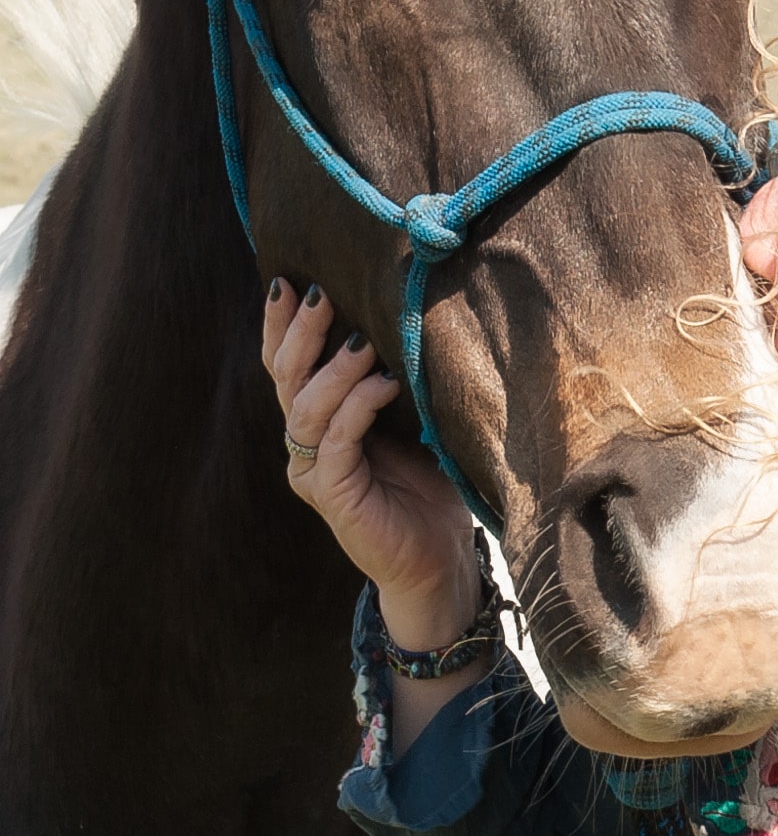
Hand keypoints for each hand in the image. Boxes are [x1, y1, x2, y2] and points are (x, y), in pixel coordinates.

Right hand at [262, 279, 479, 647]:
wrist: (438, 557)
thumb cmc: (428, 483)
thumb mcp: (412, 417)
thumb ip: (392, 376)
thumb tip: (403, 314)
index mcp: (319, 419)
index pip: (287, 363)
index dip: (281, 323)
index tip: (289, 278)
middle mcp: (306, 442)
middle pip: (286, 377)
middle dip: (300, 332)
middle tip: (322, 293)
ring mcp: (314, 470)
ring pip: (306, 407)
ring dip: (334, 370)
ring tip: (363, 342)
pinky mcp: (334, 495)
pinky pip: (336, 442)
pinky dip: (357, 408)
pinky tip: (383, 385)